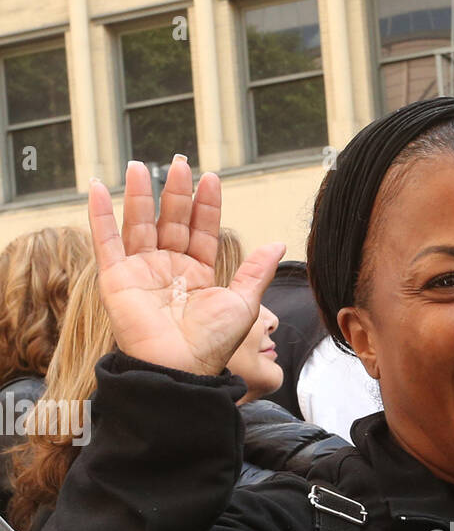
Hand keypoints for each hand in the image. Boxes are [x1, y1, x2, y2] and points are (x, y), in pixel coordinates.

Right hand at [88, 158, 284, 376]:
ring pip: (139, 224)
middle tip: (181, 163)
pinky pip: (105, 241)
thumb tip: (278, 243)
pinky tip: (98, 187)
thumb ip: (256, 271)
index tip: (212, 178)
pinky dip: (99, 214)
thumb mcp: (243, 303)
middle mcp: (168, 270)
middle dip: (176, 192)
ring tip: (141, 165)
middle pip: (171, 221)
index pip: (202, 230)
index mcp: (197, 275)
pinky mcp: (116, 278)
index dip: (206, 205)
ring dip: (139, 194)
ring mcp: (141, 272)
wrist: (181, 368)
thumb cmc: (213, 344)